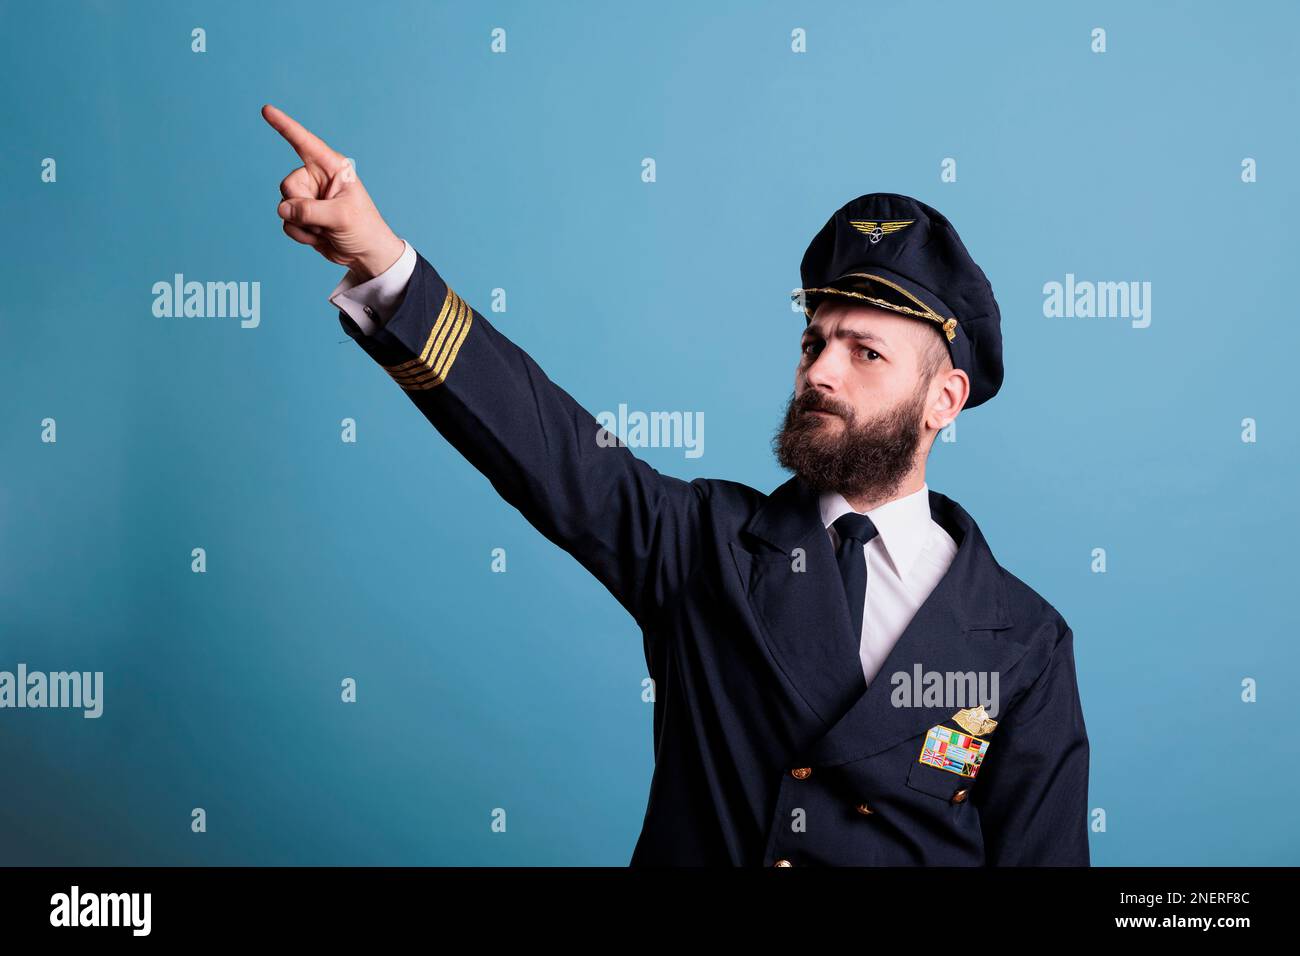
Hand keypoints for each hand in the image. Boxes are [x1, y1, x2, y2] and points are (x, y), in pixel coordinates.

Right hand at [262, 104, 405, 279]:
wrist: (365, 254)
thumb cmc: (363, 229)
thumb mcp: (341, 217)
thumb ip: (310, 211)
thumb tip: (282, 209)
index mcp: (333, 168)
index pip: (304, 142)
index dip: (284, 126)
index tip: (266, 109)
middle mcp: (317, 178)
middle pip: (288, 184)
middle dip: (302, 206)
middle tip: (325, 219)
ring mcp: (308, 197)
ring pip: (284, 205)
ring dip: (303, 224)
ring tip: (326, 229)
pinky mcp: (302, 216)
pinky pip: (286, 222)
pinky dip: (301, 235)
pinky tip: (319, 238)